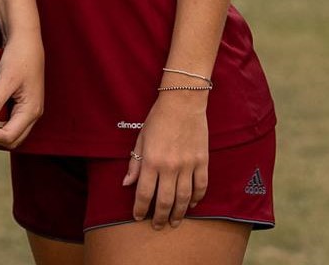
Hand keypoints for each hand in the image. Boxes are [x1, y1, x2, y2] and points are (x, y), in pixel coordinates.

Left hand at [0, 29, 43, 148]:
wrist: (26, 38)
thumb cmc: (21, 55)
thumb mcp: (6, 78)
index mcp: (32, 110)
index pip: (9, 136)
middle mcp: (32, 113)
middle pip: (12, 139)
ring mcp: (28, 108)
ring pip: (12, 131)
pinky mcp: (23, 101)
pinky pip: (10, 120)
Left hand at [122, 89, 209, 229]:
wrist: (182, 102)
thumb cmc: (158, 119)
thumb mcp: (140, 139)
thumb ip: (135, 163)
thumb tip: (126, 184)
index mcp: (151, 160)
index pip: (144, 193)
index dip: (140, 208)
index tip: (138, 217)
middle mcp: (169, 166)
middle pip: (165, 201)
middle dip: (160, 217)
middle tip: (157, 226)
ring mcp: (188, 165)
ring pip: (184, 198)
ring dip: (179, 213)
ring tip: (175, 222)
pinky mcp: (202, 161)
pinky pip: (201, 186)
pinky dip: (197, 198)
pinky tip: (192, 205)